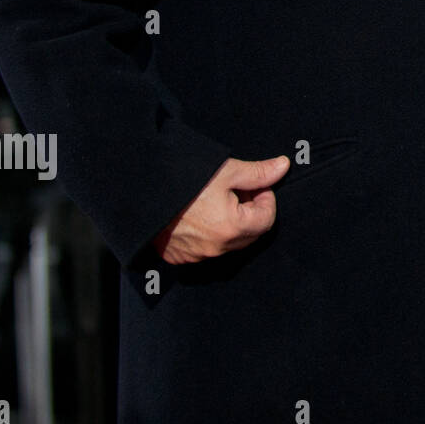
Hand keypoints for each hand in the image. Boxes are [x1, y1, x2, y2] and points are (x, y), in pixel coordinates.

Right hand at [153, 155, 290, 263]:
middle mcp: (216, 248)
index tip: (254, 185)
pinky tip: (199, 213)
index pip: (267, 219)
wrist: (140, 192)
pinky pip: (205, 248)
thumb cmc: (184, 180)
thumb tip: (284, 166)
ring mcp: (196, 255)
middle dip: (249, 211)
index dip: (265, 198)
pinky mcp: (179, 257)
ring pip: (228, 242)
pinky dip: (209, 233)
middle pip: (249, 233)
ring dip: (230, 223)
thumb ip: (258, 173)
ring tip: (215, 199)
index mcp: (231, 228)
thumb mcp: (226, 171)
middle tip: (236, 190)